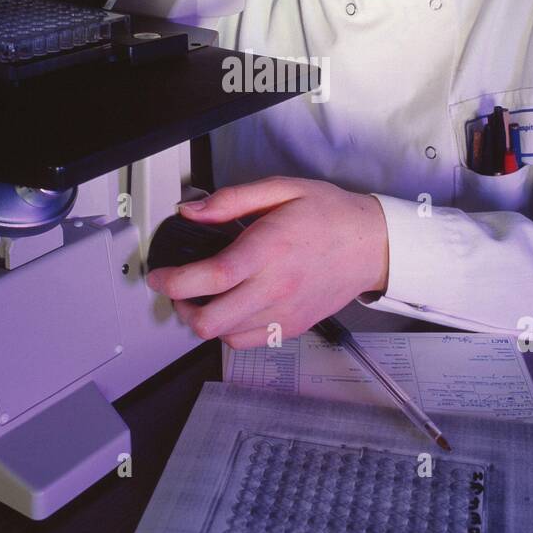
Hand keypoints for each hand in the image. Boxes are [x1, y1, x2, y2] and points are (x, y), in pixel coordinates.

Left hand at [145, 176, 388, 349]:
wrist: (372, 245)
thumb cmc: (331, 216)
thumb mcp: (281, 189)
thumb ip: (231, 200)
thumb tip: (192, 211)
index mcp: (268, 250)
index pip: (211, 278)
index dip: (174, 282)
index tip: (160, 276)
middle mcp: (275, 287)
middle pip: (211, 321)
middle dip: (181, 308)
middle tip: (177, 289)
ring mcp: (284, 313)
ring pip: (225, 336)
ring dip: (204, 320)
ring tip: (204, 297)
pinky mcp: (291, 327)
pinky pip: (247, 342)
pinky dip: (229, 330)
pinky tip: (231, 308)